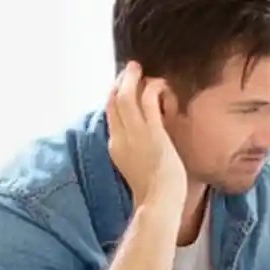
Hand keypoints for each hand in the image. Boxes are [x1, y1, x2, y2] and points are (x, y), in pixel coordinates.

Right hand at [105, 61, 185, 209]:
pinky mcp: (152, 133)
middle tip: (130, 70)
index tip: (122, 86)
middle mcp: (120, 137)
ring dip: (132, 79)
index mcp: (115, 147)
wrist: (159, 202)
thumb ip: (136, 153)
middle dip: (120, 82)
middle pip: (113, 102)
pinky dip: (152, 88)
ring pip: (126, 96)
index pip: (110, 115)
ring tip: (138, 68)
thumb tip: (145, 144)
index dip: (115, 97)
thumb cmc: (154, 192)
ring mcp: (135, 134)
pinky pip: (148, 102)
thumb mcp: (138, 168)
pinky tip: (160, 84)